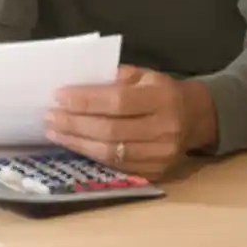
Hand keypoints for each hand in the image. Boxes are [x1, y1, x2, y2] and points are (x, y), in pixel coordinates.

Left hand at [44, 65, 218, 177]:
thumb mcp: (144, 75)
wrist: (197, 117)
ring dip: (77, 142)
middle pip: (110, 130)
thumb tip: (75, 86)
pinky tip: (73, 144)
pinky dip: (91, 155)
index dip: (86, 101)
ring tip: (54, 132)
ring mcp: (162, 155)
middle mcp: (165, 129)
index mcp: (163, 99)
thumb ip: (114, 78)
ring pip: (111, 152)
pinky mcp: (156, 172)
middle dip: (74, 124)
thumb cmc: (163, 91)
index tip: (59, 96)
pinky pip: (117, 165)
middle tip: (49, 116)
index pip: (118, 102)